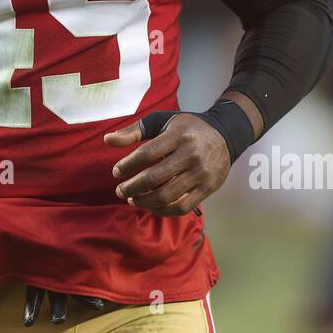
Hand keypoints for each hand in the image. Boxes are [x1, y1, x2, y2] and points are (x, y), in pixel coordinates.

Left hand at [105, 112, 230, 215]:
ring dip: (145, 202)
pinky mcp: (208, 188)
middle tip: (120, 190)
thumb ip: (134, 131)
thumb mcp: (161, 121)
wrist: (226, 134)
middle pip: (154, 178)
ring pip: (167, 196)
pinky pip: (182, 207)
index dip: (128, 165)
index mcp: (178, 136)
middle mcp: (191, 155)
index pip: (147, 153)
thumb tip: (107, 140)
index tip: (116, 172)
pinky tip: (151, 206)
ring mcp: (201, 174)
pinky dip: (163, 211)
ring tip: (133, 199)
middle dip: (132, 187)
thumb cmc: (187, 128)